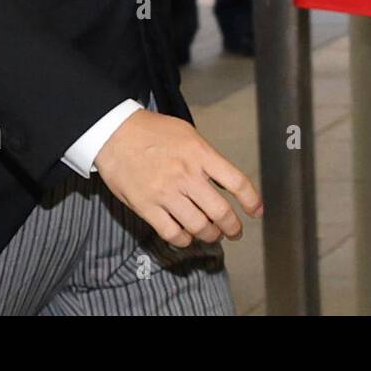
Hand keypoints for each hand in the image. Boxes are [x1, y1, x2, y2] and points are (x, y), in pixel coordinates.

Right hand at [95, 110, 263, 247]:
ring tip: (211, 234)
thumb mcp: (186, 133)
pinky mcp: (147, 206)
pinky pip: (173, 233)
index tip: (256, 211)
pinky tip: (186, 235)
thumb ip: (205, 156)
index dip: (251, 200)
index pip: (236, 181)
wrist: (114, 132)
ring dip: (210, 235)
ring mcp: (166, 192)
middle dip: (232, 227)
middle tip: (234, 231)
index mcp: (199, 153)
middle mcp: (186, 175)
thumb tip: (223, 179)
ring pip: (199, 226)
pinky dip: (184, 239)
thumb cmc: (151, 131)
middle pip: (220, 212)